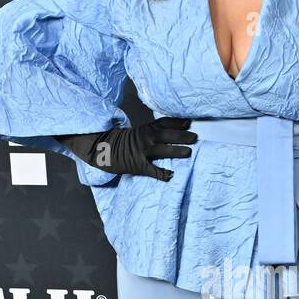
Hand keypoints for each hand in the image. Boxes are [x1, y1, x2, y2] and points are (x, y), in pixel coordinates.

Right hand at [56, 115, 196, 180]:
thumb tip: (176, 129)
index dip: (177, 122)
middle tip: (194, 137)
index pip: (163, 123)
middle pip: (166, 135)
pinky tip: (171, 176)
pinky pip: (151, 170)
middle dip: (181, 135)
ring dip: (176, 150)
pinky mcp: (137, 165)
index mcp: (145, 130)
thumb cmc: (125, 143)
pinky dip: (161, 173)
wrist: (103, 150)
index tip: (189, 122)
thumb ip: (154, 131)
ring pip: (161, 150)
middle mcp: (144, 139)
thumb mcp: (138, 133)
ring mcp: (141, 152)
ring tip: (188, 152)